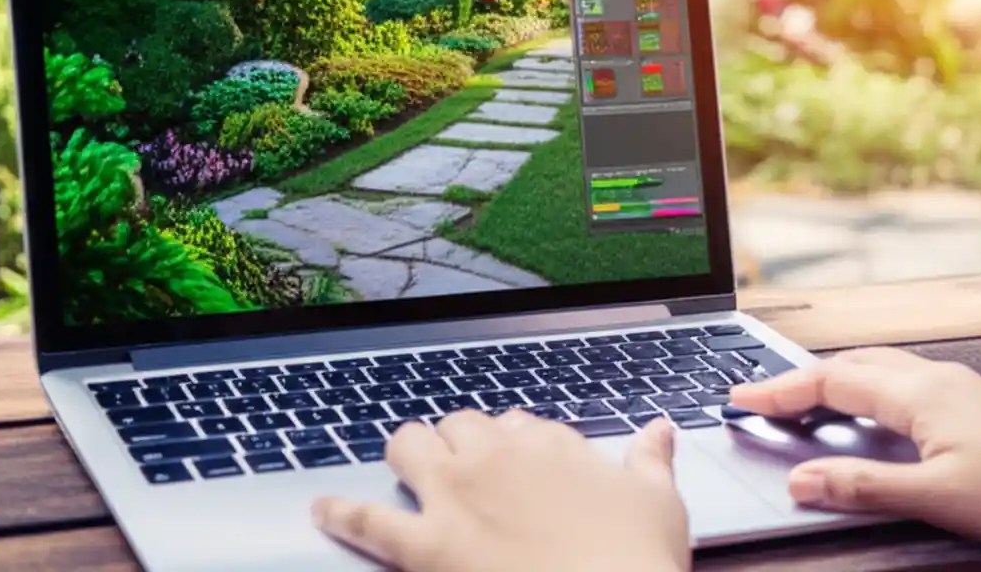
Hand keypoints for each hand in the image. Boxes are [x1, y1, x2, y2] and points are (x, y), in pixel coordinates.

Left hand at [312, 411, 689, 571]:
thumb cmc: (635, 560)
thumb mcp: (657, 501)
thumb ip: (650, 459)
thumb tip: (658, 430)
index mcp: (547, 443)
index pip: (515, 423)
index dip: (511, 443)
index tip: (516, 462)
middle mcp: (494, 457)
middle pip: (458, 425)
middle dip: (458, 442)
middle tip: (464, 469)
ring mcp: (454, 497)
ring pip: (408, 446)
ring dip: (406, 454)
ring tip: (405, 467)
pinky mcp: (424, 545)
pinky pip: (367, 521)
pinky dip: (340, 514)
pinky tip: (322, 509)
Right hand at [731, 347, 980, 543]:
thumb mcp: (934, 496)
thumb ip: (862, 486)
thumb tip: (801, 480)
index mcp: (921, 392)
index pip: (831, 378)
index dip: (780, 389)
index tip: (741, 399)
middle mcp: (936, 376)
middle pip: (850, 362)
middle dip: (800, 377)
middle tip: (762, 401)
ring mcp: (956, 383)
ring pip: (877, 365)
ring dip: (833, 377)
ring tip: (801, 400)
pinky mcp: (970, 398)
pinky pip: (900, 376)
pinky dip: (864, 384)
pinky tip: (867, 408)